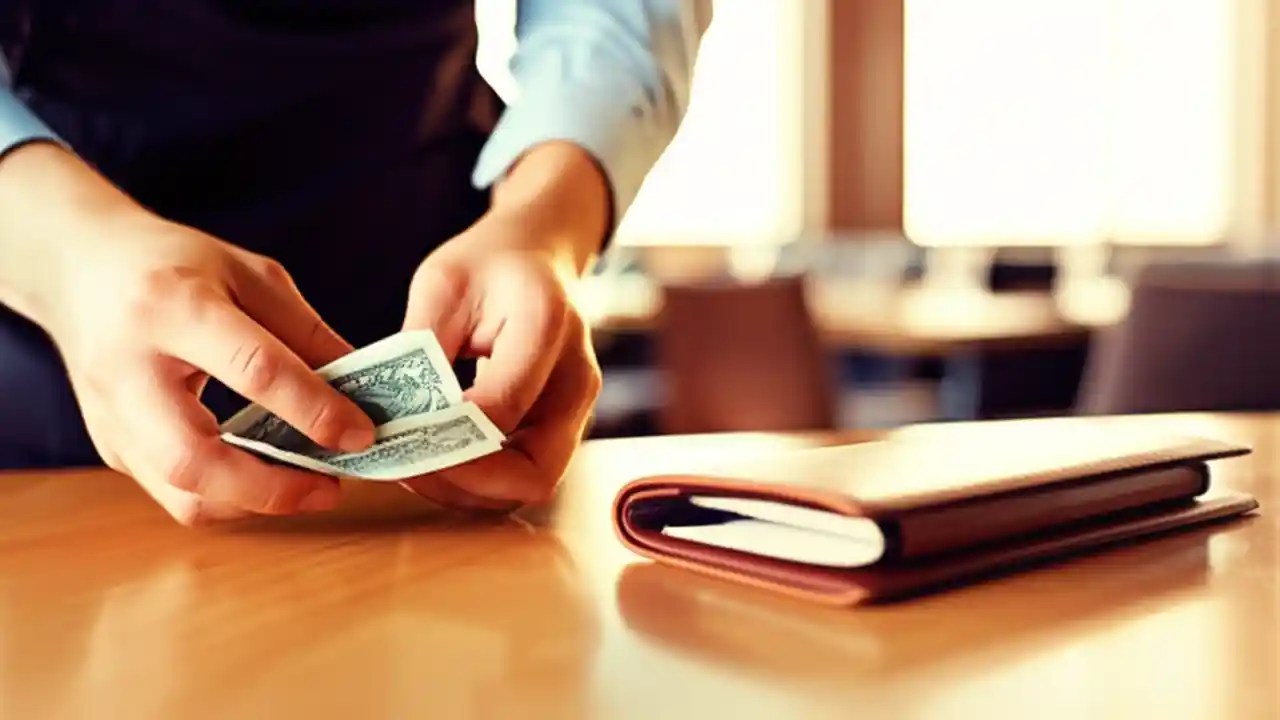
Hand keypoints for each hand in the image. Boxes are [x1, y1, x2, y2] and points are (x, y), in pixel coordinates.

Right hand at [0, 145, 374, 524]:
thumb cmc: (175, 264)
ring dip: (254, 504)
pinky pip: (174, 491)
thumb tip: (364, 393)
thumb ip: (308, 334)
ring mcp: (113, 416)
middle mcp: (131, 369)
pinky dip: (229, 497)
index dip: (314, 409)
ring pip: (180, 492)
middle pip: (195, 458)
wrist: (79, 267)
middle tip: (331, 487)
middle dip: (272, 488)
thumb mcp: (250, 275)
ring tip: (311, 488)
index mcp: (173, 307)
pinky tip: (271, 480)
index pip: (253, 370)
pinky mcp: (111, 446)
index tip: (361, 435)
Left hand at [400, 211, 603, 510]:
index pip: (502, 410)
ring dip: (471, 490)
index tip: (394, 440)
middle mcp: (576, 375)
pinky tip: (437, 461)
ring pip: (530, 484)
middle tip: (406, 469)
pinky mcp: (563, 423)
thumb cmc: (489, 261)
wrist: (540, 252)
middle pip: (535, 472)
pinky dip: (482, 480)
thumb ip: (421, 347)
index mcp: (546, 322)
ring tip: (413, 468)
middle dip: (465, 484)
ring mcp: (577, 406)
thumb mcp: (440, 283)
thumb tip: (392, 417)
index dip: (447, 439)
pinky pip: (525, 471)